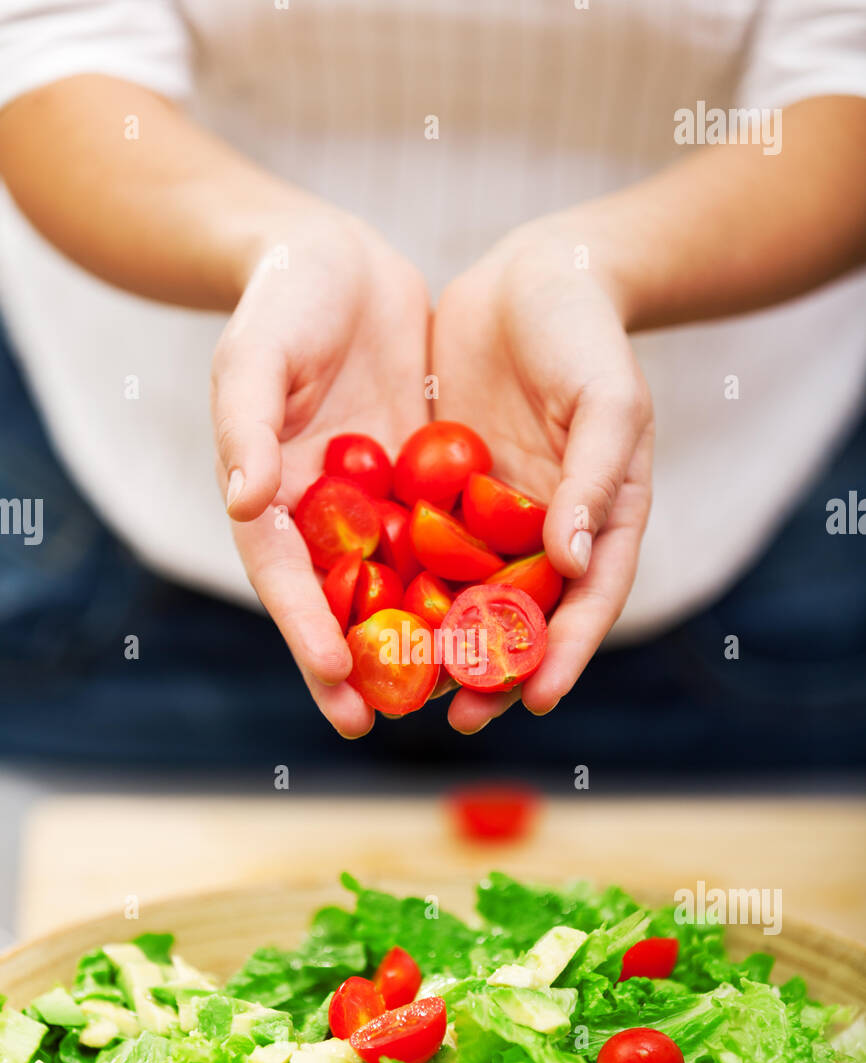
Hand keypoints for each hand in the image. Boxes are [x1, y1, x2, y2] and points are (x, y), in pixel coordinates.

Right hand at [211, 205, 428, 736]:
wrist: (338, 259)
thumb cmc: (282, 302)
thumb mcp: (254, 355)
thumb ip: (247, 426)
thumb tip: (244, 501)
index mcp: (270, 496)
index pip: (283, 575)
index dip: (303, 626)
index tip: (330, 673)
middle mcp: (323, 514)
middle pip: (335, 602)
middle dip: (352, 664)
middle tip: (373, 724)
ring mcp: (374, 504)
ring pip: (395, 584)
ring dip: (413, 639)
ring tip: (440, 695)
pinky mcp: (420, 483)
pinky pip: (445, 539)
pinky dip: (462, 580)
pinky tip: (491, 618)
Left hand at [433, 214, 652, 732]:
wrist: (532, 277)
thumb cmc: (588, 336)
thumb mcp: (606, 401)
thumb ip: (592, 480)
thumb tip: (571, 565)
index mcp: (599, 524)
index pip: (586, 605)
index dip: (563, 656)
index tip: (534, 703)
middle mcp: (546, 534)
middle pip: (521, 619)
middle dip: (492, 671)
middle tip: (459, 719)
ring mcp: (492, 518)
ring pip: (465, 596)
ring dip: (440, 644)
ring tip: (407, 694)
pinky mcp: (444, 494)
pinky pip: (419, 548)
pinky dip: (400, 584)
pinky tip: (366, 617)